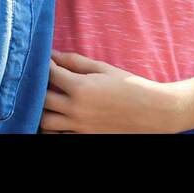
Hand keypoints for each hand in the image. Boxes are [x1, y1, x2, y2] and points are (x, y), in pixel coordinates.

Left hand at [40, 50, 180, 132]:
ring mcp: (80, 127)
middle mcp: (76, 110)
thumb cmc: (129, 86)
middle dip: (40, 88)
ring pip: (45, 123)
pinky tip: (58, 118)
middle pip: (41, 99)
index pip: (48, 73)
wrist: (153, 112)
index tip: (47, 61)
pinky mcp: (86, 139)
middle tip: (46, 81)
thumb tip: (52, 54)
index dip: (44, 64)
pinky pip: (59, 137)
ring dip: (42, 111)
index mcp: (80, 88)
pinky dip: (54, 129)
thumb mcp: (102, 68)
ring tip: (49, 102)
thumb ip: (74, 61)